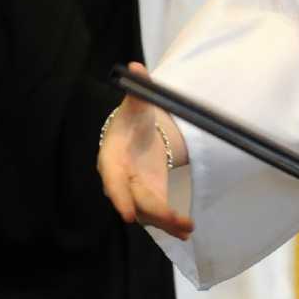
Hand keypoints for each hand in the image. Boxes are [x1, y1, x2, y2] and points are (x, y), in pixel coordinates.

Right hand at [96, 61, 193, 238]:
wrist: (137, 133)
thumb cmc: (132, 118)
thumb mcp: (137, 103)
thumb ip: (139, 90)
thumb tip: (137, 68)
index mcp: (111, 157)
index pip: (112, 179)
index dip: (119, 196)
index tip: (127, 213)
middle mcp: (120, 180)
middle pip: (133, 200)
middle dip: (152, 211)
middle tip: (172, 218)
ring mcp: (135, 191)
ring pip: (148, 212)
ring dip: (165, 222)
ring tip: (186, 228)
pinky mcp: (150, 197)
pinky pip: (159, 214)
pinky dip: (171, 223)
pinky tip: (187, 230)